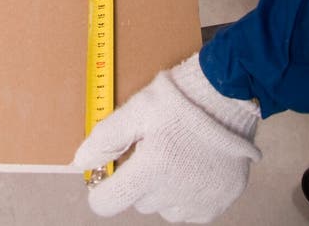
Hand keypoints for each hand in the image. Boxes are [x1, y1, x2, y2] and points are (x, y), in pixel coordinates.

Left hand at [74, 54, 260, 222]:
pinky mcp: (216, 204)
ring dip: (161, 189)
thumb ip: (106, 137)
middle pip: (137, 200)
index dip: (103, 188)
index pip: (107, 203)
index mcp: (150, 170)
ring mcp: (196, 202)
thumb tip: (81, 162)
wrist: (228, 96)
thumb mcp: (138, 109)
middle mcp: (173, 193)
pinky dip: (184, 194)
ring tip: (174, 154)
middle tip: (151, 147)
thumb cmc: (180, 99)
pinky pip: (188, 211)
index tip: (111, 171)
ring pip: (162, 208)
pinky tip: (191, 166)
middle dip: (138, 178)